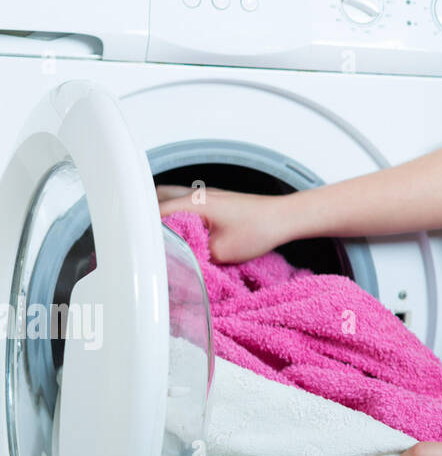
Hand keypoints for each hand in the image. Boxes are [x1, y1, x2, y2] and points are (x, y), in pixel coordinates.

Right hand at [156, 184, 287, 263]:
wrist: (286, 217)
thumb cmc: (258, 229)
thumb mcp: (219, 252)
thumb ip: (192, 255)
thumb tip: (176, 261)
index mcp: (193, 203)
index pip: (153, 212)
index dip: (144, 231)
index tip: (141, 247)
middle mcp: (196, 194)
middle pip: (157, 200)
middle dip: (148, 219)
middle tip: (147, 241)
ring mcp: (207, 195)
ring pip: (172, 200)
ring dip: (165, 216)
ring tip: (163, 239)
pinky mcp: (217, 200)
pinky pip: (188, 204)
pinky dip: (180, 215)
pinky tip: (184, 232)